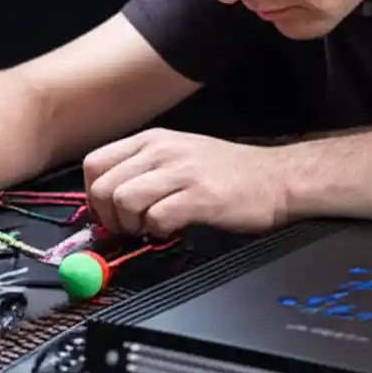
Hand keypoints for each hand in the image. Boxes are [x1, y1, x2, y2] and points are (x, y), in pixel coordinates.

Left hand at [83, 128, 289, 237]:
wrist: (277, 178)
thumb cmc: (229, 172)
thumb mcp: (179, 155)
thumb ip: (143, 171)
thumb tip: (107, 199)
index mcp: (153, 140)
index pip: (95, 163)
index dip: (93, 196)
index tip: (108, 213)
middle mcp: (163, 150)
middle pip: (104, 186)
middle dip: (108, 217)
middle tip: (128, 228)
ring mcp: (182, 172)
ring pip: (124, 200)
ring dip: (131, 225)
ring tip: (151, 228)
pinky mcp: (201, 197)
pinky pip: (157, 218)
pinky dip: (158, 232)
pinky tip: (172, 230)